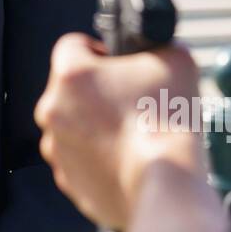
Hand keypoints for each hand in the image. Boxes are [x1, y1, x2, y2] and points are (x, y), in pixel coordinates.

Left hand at [34, 33, 207, 229]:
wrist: (165, 187)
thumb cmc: (168, 123)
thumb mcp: (176, 60)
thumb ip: (159, 46)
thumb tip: (159, 50)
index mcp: (70, 75)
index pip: (73, 45)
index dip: (101, 50)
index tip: (119, 64)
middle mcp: (54, 110)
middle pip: (71, 89)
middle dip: (98, 91)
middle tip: (132, 101)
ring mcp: (57, 148)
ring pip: (74, 125)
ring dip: (96, 125)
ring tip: (132, 133)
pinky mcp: (68, 179)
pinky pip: (80, 159)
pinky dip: (99, 157)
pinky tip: (127, 158)